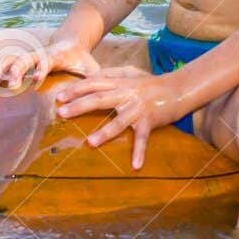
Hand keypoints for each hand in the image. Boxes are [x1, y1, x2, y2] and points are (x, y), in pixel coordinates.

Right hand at [0, 37, 100, 92]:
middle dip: (17, 70)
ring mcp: (30, 57)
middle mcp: (39, 54)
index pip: (46, 59)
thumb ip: (95, 80)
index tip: (37, 78)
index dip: (41, 67)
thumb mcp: (91, 68)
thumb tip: (102, 97)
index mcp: (55, 55)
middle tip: (10, 85)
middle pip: (24, 58)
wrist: (72, 41)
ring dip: (1, 69)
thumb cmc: (82, 59)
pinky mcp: (23, 61)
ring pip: (11, 58)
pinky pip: (6, 63)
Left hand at [49, 72, 188, 169]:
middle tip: (61, 113)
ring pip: (119, 121)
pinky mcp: (149, 121)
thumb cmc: (152, 83)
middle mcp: (127, 94)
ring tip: (90, 142)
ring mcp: (138, 108)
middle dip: (79, 106)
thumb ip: (112, 74)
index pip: (94, 84)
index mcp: (120, 83)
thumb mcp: (131, 73)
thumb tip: (91, 77)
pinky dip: (140, 152)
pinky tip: (135, 166)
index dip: (76, 89)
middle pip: (100, 99)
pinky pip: (143, 139)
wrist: (179, 88)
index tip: (60, 97)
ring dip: (105, 132)